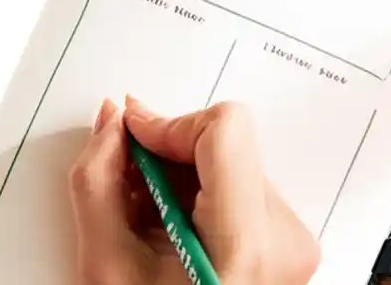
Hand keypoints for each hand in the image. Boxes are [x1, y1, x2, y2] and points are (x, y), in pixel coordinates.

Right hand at [68, 97, 319, 284]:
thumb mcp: (104, 267)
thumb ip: (97, 181)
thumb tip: (111, 125)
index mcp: (245, 246)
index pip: (225, 131)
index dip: (167, 124)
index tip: (131, 137)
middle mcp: (285, 240)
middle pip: (223, 146)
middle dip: (165, 159)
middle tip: (127, 192)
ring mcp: (293, 245)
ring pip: (229, 164)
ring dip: (178, 181)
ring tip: (148, 225)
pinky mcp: (289, 247)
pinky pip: (239, 190)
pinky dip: (197, 199)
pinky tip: (171, 234)